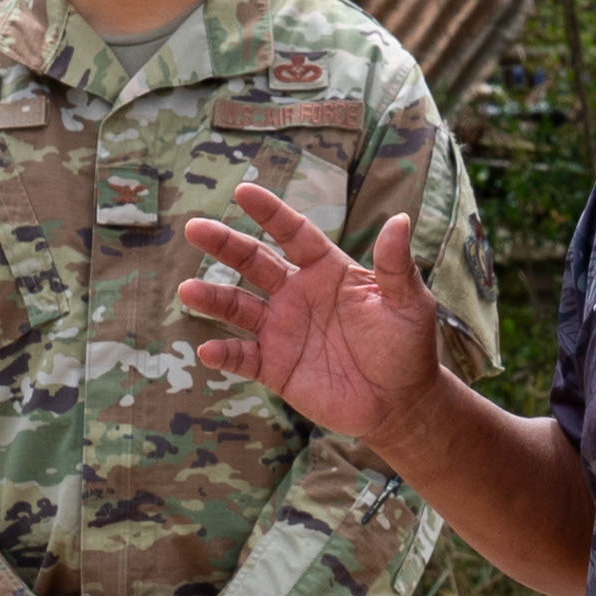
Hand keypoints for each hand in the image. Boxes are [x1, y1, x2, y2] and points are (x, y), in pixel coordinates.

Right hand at [178, 188, 446, 443]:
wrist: (400, 403)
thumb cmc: (407, 347)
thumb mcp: (408, 303)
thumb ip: (396, 264)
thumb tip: (400, 219)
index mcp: (327, 270)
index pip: (293, 234)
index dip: (269, 213)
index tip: (243, 191)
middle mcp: (297, 294)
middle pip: (254, 262)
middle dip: (225, 245)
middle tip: (195, 229)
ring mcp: (283, 330)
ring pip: (239, 308)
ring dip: (213, 299)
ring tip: (187, 291)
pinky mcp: (276, 367)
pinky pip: (242, 357)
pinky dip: (224, 353)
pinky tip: (208, 350)